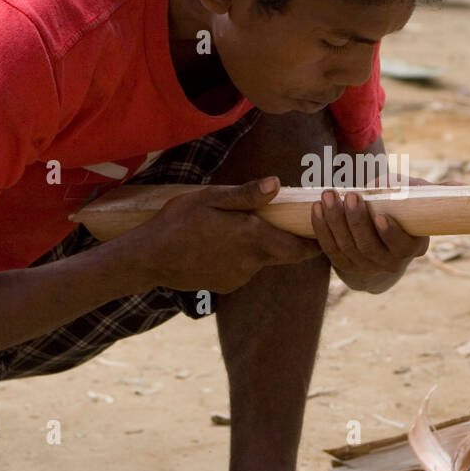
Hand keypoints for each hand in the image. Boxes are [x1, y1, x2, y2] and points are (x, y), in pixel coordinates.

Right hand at [114, 178, 319, 293]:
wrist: (149, 258)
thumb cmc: (178, 222)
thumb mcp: (211, 198)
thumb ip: (246, 194)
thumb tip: (277, 184)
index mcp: (254, 238)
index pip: (300, 249)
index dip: (314, 243)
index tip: (320, 232)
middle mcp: (252, 263)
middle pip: (283, 254)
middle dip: (287, 240)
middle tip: (283, 222)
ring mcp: (239, 278)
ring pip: (260, 260)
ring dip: (257, 246)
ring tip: (235, 228)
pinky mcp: (226, 286)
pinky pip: (242, 269)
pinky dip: (239, 257)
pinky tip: (218, 246)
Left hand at [310, 189, 428, 293]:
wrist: (380, 231)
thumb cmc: (401, 206)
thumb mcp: (416, 198)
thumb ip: (434, 191)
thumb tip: (461, 187)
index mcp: (412, 247)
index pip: (402, 246)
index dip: (391, 234)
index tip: (381, 215)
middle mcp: (390, 263)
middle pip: (369, 247)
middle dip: (356, 221)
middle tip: (350, 196)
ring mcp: (366, 267)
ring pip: (347, 248)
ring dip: (335, 221)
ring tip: (329, 196)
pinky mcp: (345, 266)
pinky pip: (330, 250)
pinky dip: (322, 229)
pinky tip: (317, 208)